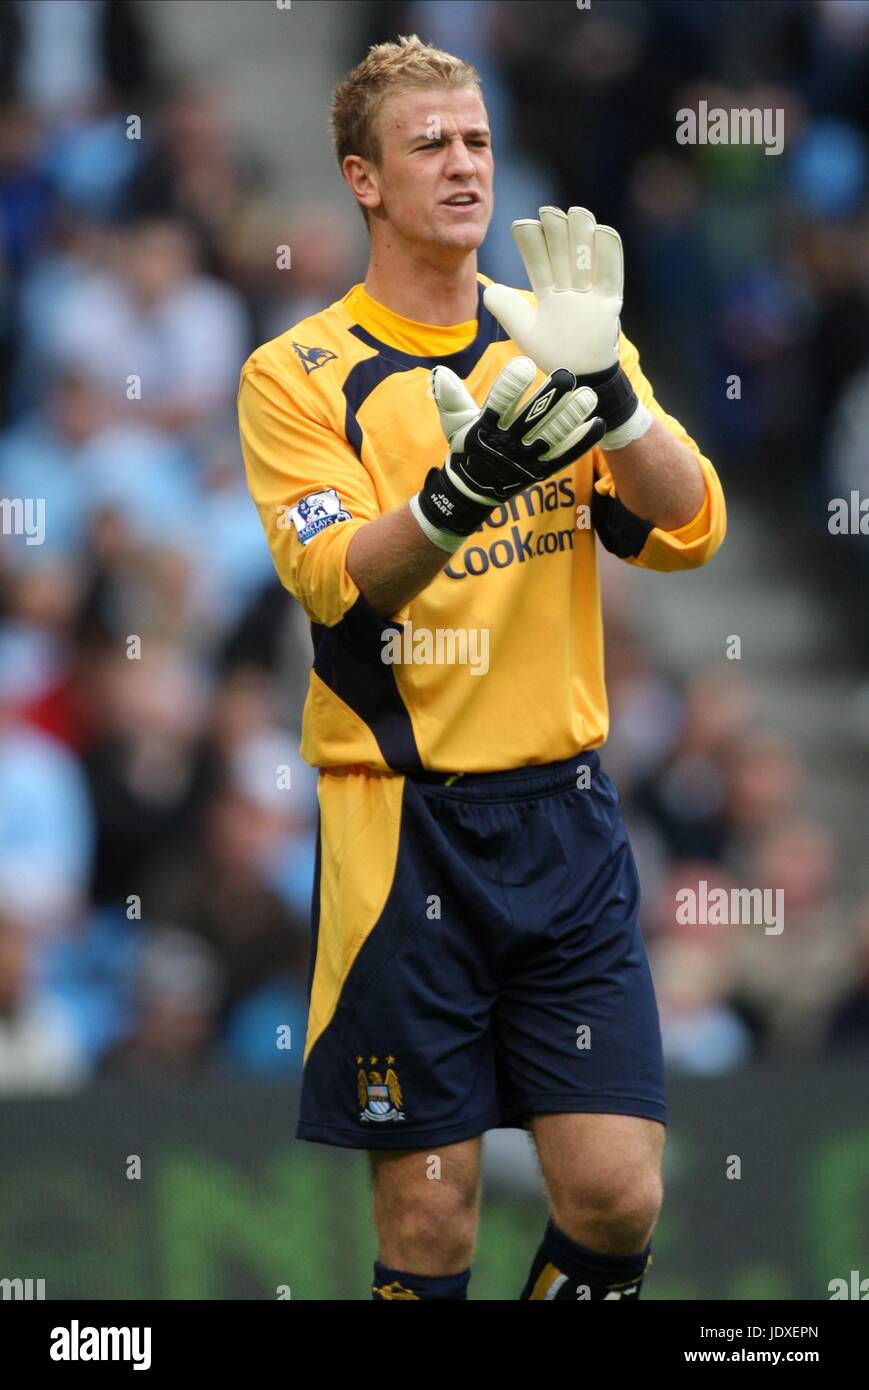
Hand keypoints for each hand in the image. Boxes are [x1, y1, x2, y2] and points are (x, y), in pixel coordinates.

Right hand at [410, 355, 604, 549]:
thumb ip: (451, 397)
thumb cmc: (466, 448)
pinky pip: (565, 456)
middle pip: (531, 419)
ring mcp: (526, 460)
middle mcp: (507, 445)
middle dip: (550, 398)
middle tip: (567, 375)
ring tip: (589, 396)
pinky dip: (582, 442)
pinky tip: (598, 425)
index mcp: (484, 429)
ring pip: (552, 437)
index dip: (511, 385)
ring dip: (571, 417)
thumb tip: (439, 373)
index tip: (525, 364)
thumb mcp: (454, 424)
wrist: (471, 491)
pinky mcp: (541, 471)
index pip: (498, 405)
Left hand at [483, 206, 622, 377]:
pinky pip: (611, 276)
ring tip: (575, 212)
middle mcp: (570, 289)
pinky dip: (609, 255)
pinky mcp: (608, 303)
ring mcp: (590, 294)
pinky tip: (604, 231)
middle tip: (548, 210)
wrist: (578, 377)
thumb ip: (508, 311)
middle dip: (556, 234)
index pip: (539, 264)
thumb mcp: (525, 332)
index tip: (521, 225)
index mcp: (549, 294)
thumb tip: (489, 290)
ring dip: (581, 236)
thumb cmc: (553, 355)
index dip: (531, 245)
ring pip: (585, 259)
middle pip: (563, 255)